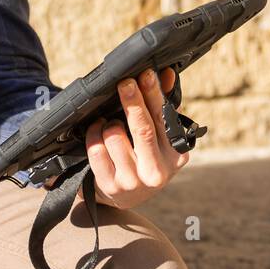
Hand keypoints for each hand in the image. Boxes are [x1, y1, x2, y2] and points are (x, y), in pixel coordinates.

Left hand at [80, 68, 189, 210]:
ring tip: (108, 119)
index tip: (147, 73)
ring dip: (108, 122)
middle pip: (143, 130)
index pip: (165, 119)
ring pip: (115, 137)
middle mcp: (157, 171)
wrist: (125, 195)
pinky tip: (97, 130)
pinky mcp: (110, 186)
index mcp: (176, 154)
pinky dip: (93, 134)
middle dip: (133, 102)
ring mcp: (133, 181)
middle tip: (125, 82)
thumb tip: (168, 74)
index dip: (155, 94)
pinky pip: (96, 150)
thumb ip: (163, 105)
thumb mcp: (159, 136)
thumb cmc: (145, 157)